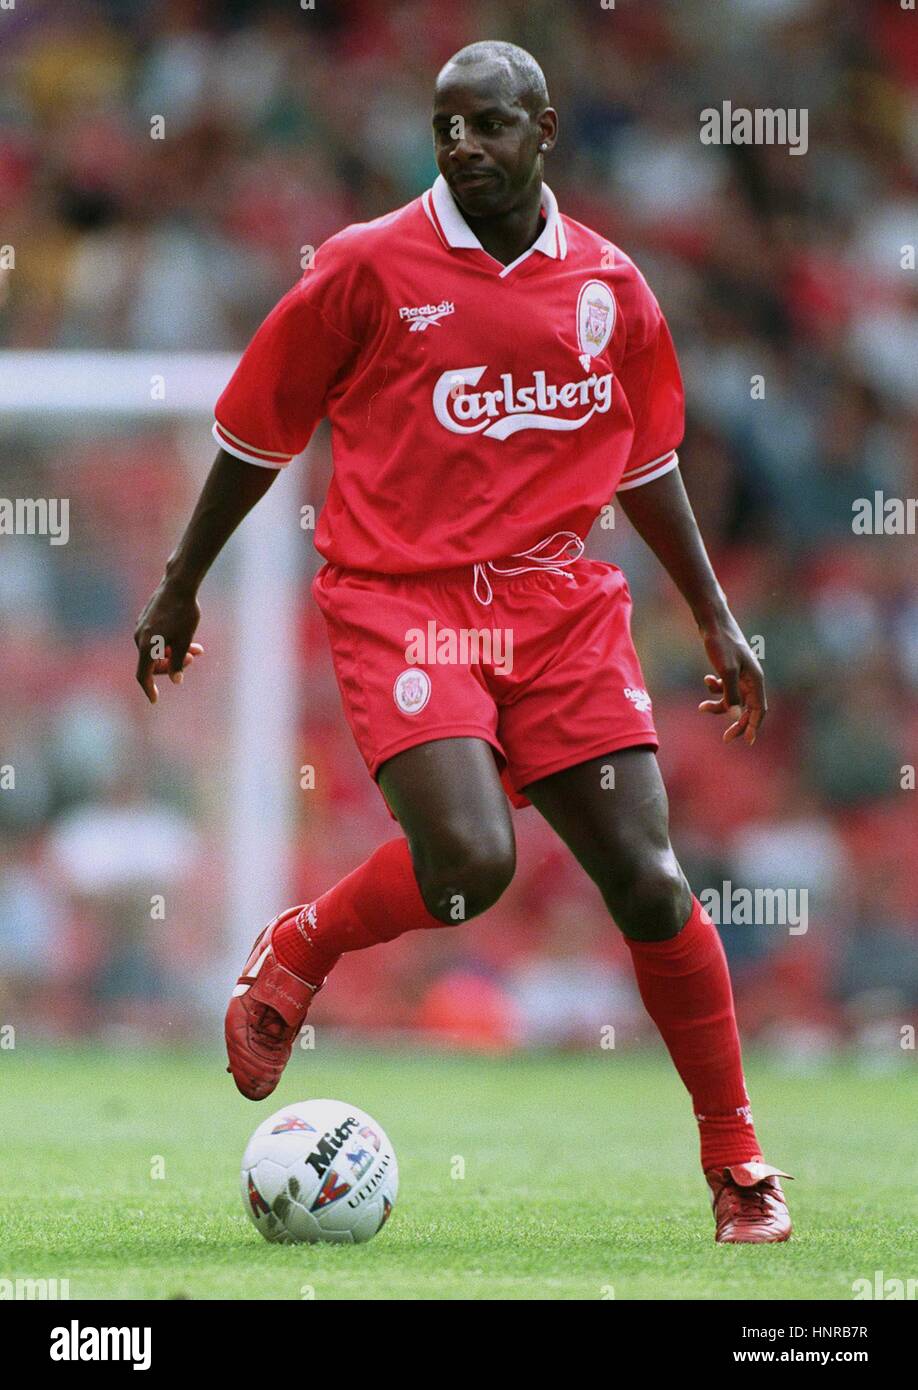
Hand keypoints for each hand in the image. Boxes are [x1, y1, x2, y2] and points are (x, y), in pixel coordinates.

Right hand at [134, 579, 202, 704]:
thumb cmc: (183, 613)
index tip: (154, 700)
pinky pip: (156, 638)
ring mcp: (141, 627)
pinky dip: (170, 642)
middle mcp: (139, 637)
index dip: (149, 689)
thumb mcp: (185, 640)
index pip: (143, 675)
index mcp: (146, 646)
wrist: (178, 584)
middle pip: (153, 662)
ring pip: (157, 649)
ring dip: (175, 652)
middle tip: (194, 658)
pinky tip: (187, 636)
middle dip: (173, 664)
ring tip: (198, 648)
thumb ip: (179, 662)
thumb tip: (176, 680)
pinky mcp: (146, 619)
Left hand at [698, 617, 766, 745]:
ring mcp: (741, 674)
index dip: (754, 727)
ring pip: (734, 699)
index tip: (746, 742)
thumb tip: (736, 715)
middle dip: (736, 722)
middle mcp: (751, 678)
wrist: (713, 621)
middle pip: (748, 709)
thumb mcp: (726, 670)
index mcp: (756, 679)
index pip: (759, 710)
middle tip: (725, 738)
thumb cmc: (721, 643)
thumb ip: (732, 694)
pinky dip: (715, 689)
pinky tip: (707, 679)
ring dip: (719, 706)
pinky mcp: (730, 669)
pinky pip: (725, 687)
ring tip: (702, 707)